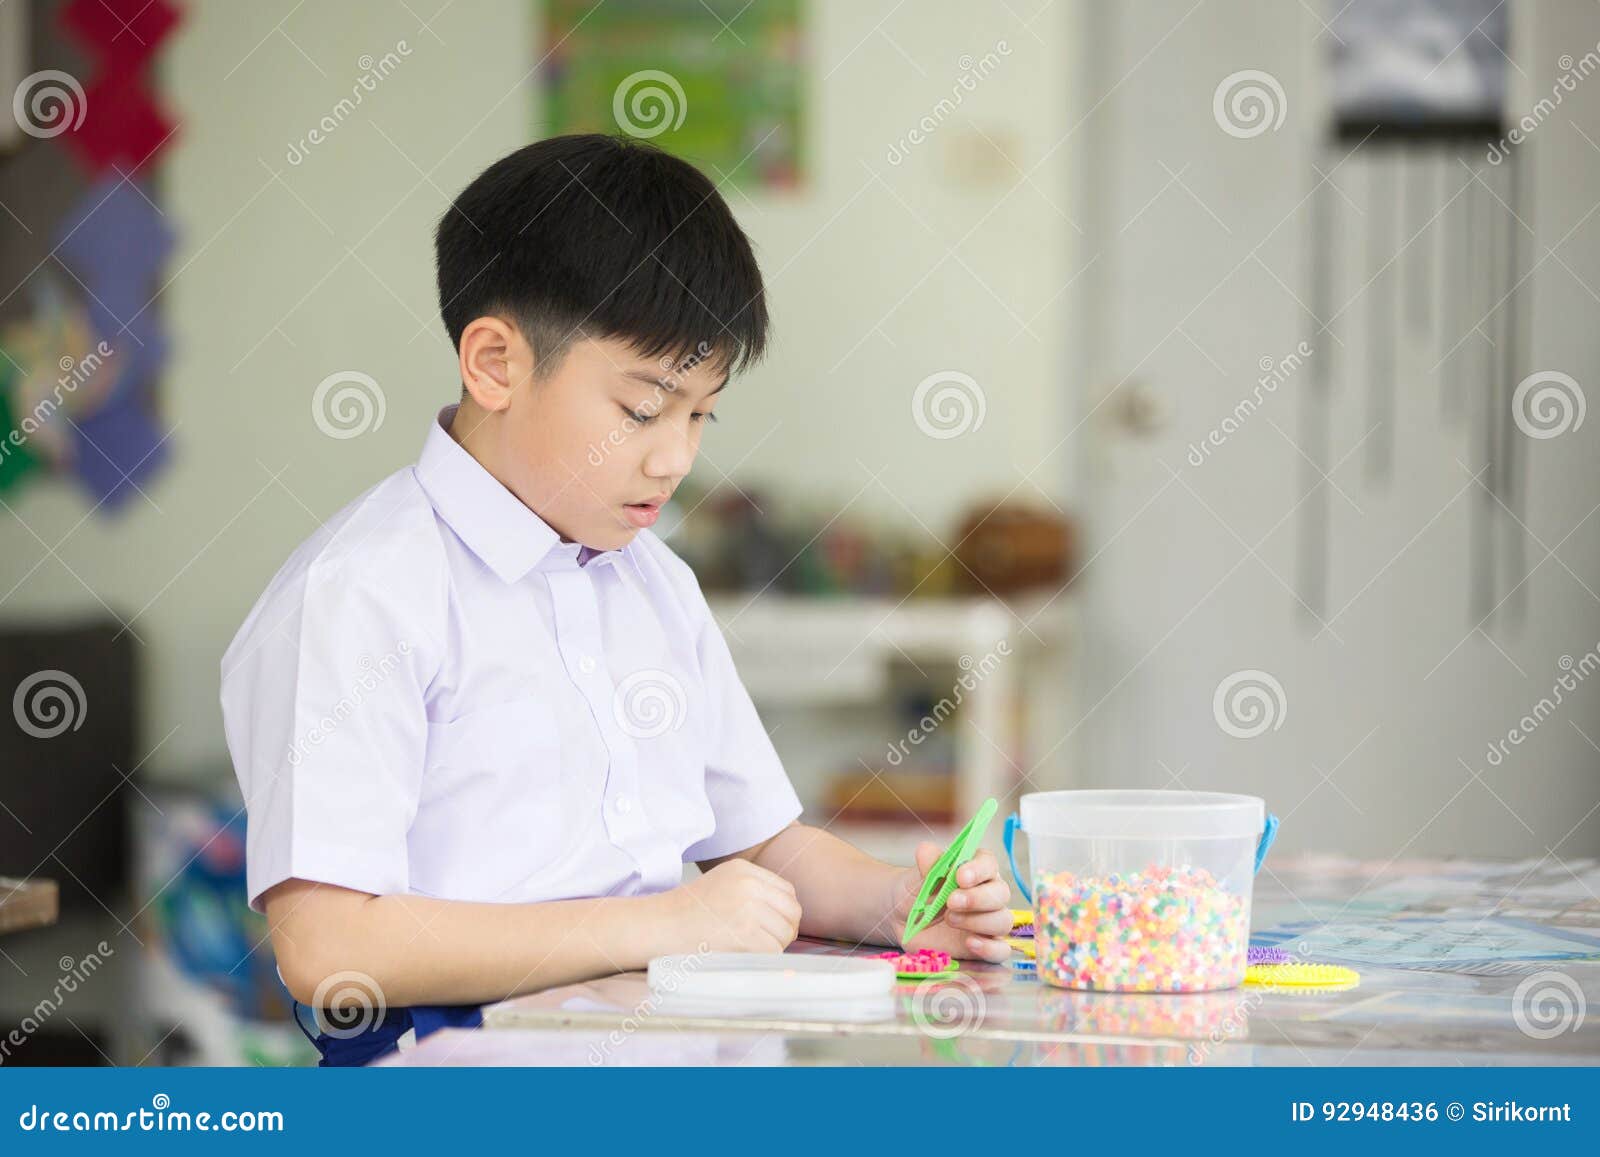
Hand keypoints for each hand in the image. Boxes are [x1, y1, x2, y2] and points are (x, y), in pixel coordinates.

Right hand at [662, 858, 801, 954]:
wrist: (656, 926)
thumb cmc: (684, 913)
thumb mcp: (720, 884)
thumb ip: (751, 891)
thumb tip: (785, 914)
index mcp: (743, 869)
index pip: (787, 891)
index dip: (783, 912)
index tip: (772, 926)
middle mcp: (749, 884)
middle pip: (792, 911)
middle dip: (785, 930)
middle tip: (767, 943)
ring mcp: (748, 908)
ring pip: (785, 933)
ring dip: (774, 946)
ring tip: (749, 950)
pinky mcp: (745, 934)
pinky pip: (773, 951)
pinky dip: (764, 958)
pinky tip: (744, 956)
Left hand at [890, 845, 1012, 962]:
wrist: (903, 919)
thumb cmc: (917, 891)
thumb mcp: (918, 876)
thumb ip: (927, 864)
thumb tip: (925, 851)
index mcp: (976, 870)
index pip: (988, 864)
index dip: (978, 869)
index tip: (960, 876)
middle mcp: (988, 894)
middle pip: (1001, 894)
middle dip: (977, 898)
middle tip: (951, 901)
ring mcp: (988, 921)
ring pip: (1003, 921)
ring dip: (978, 921)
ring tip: (950, 919)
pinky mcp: (986, 946)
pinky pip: (1001, 950)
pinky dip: (989, 947)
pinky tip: (970, 943)